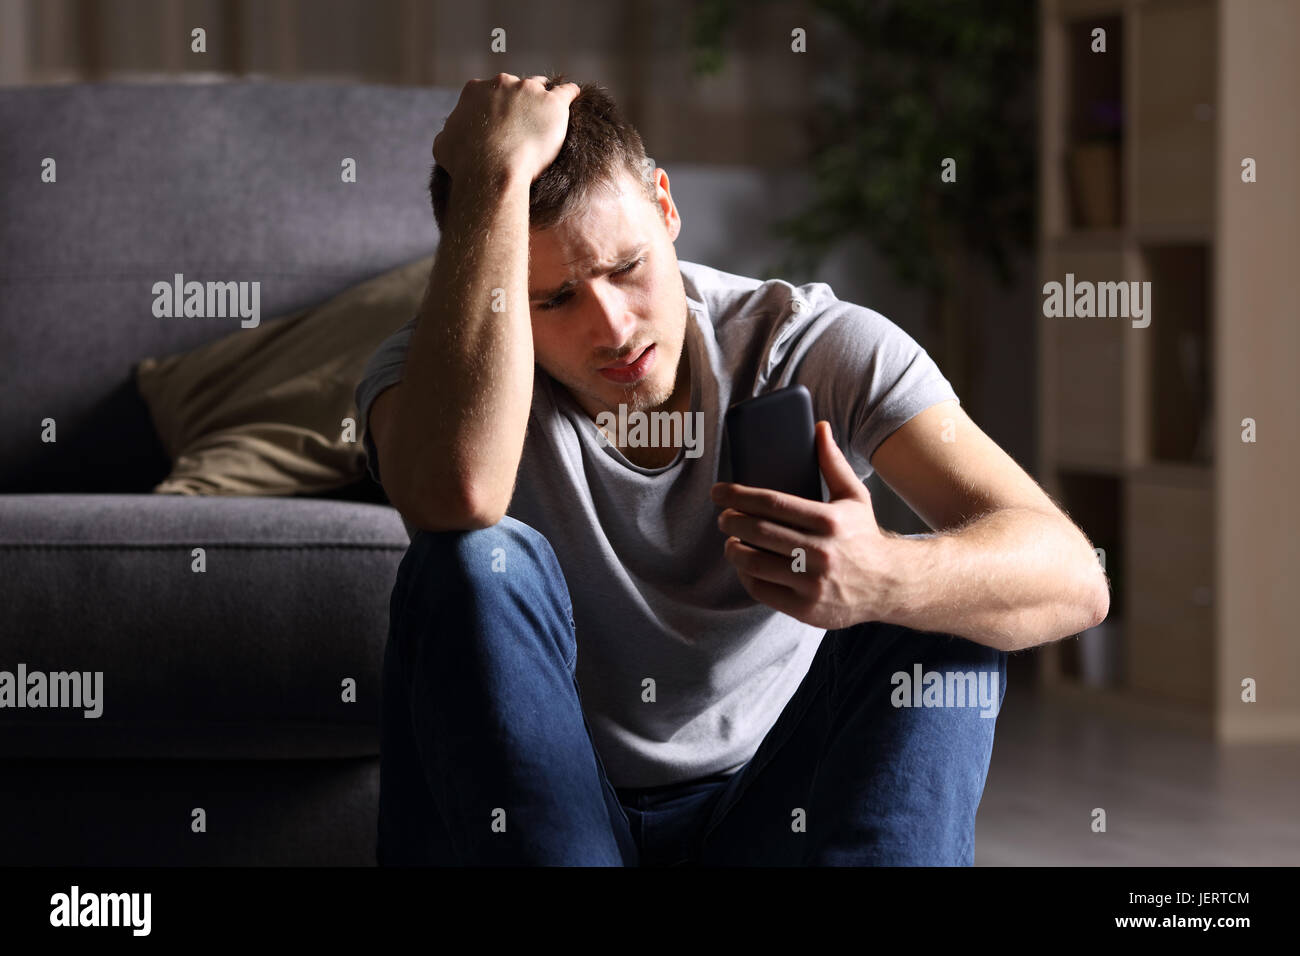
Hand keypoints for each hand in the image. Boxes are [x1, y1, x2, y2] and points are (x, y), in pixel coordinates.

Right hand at [432, 73, 580, 185]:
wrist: (492, 171)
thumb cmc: (465, 162)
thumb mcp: (443, 144)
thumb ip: (449, 132)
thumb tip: (449, 134)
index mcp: (475, 89)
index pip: (488, 91)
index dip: (495, 106)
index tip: (500, 120)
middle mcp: (502, 82)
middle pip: (515, 86)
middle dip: (519, 101)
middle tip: (524, 121)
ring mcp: (529, 90)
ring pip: (540, 87)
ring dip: (542, 98)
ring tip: (549, 113)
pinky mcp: (553, 103)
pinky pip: (567, 91)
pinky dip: (570, 93)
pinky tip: (574, 96)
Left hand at [711, 421, 898, 629]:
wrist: (891, 585)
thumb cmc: (865, 538)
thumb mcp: (856, 497)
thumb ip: (833, 463)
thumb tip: (820, 427)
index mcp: (830, 521)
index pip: (772, 504)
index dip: (739, 496)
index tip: (720, 492)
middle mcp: (822, 552)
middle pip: (759, 532)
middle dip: (731, 521)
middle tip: (723, 516)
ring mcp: (812, 583)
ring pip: (755, 563)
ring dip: (733, 550)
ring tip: (730, 541)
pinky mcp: (806, 608)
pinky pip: (762, 589)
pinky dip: (746, 576)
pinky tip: (745, 565)